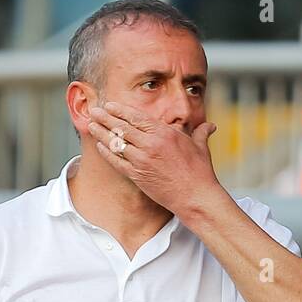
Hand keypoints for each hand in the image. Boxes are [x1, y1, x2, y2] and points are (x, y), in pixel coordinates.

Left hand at [86, 101, 222, 217]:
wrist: (195, 196)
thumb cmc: (200, 172)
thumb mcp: (200, 146)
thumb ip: (200, 132)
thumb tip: (210, 126)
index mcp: (164, 133)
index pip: (136, 117)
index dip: (120, 110)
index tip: (109, 105)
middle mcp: (150, 144)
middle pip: (122, 127)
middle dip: (105, 117)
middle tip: (93, 110)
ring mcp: (142, 160)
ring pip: (116, 143)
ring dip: (102, 133)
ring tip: (91, 125)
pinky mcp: (138, 176)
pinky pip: (117, 162)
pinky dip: (107, 153)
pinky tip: (99, 146)